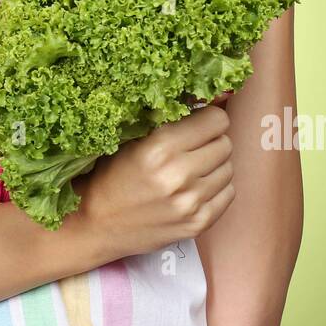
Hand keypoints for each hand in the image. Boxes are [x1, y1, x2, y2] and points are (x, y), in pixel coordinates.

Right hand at [69, 105, 234, 261]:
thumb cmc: (109, 176)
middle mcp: (179, 175)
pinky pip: (228, 194)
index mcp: (160, 147)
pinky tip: (195, 188)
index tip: (196, 122)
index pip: (216, 121)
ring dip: (214, 165)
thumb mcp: (129, 139)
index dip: (207, 118)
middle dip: (212, 140)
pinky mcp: (198, 224)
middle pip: (225, 144)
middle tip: (193, 146)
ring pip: (229, 169)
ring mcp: (191, 203)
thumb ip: (164, 120)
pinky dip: (216, 188)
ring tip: (192, 168)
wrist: (96, 224)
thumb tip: (201, 100)